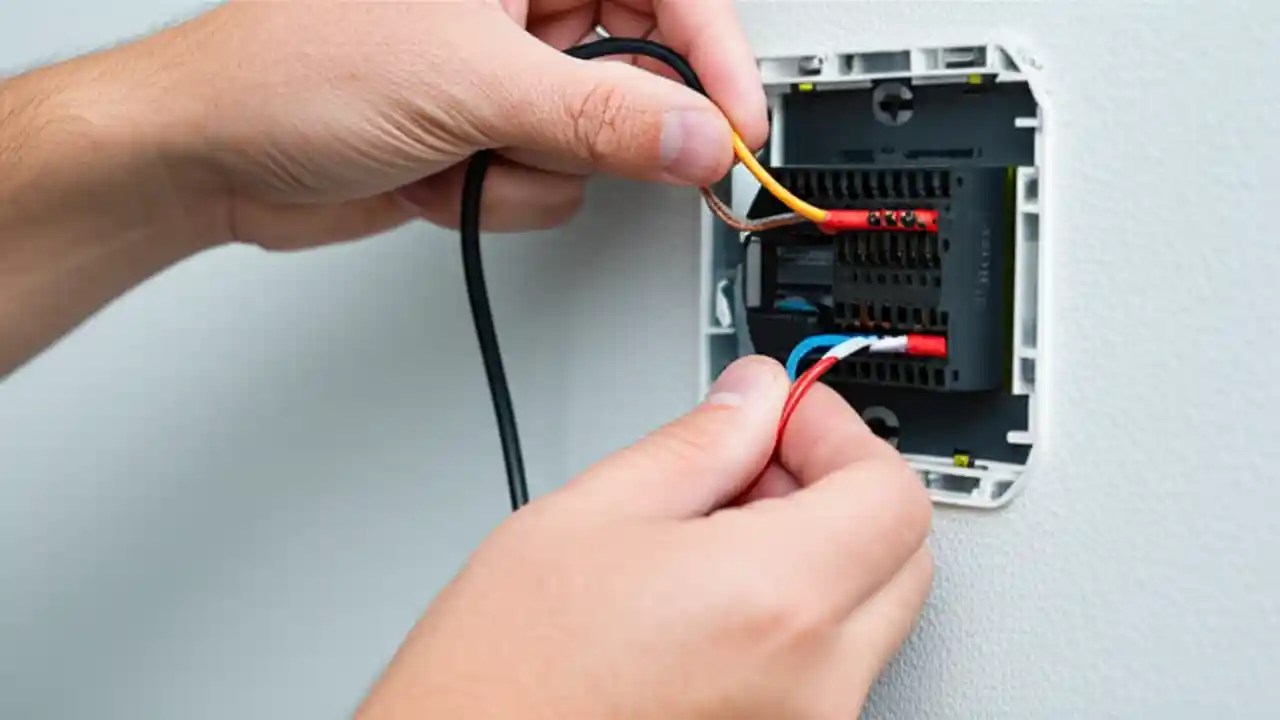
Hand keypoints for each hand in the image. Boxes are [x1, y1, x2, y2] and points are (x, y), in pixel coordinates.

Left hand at [0, 0, 762, 371]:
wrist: (212, 158)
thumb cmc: (291, 73)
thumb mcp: (469, 83)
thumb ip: (601, 116)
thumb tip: (697, 137)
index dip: (712, 52)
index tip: (738, 121)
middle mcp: (518, 9)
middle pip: (638, 70)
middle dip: (612, 129)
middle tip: (588, 152)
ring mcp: (504, 78)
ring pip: (595, 142)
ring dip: (534, 168)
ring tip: (460, 149)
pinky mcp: (487, 138)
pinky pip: (547, 183)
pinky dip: (500, 196)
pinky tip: (438, 175)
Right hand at [358, 357, 932, 718]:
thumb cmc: (499, 678)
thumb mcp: (588, 516)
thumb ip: (697, 444)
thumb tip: (752, 399)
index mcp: (774, 602)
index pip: (889, 491)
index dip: (839, 432)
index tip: (787, 415)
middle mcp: (813, 682)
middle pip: (898, 553)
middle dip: (836, 487)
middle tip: (751, 465)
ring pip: (866, 612)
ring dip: (817, 552)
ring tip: (711, 536)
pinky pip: (829, 666)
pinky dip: (795, 614)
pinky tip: (711, 596)